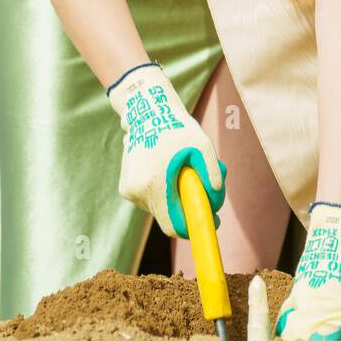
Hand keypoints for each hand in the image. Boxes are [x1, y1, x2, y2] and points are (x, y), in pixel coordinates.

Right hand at [107, 61, 226, 238]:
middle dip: (187, 212)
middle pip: (167, 219)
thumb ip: (212, 171)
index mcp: (154, 184)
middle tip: (204, 196)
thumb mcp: (202, 144)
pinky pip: (150, 201)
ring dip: (174, 201)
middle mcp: (137, 191)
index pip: (173, 225)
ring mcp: (129, 191)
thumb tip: (215, 195)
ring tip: (183, 176)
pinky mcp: (125, 188)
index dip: (193, 228)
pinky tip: (167, 172)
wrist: (146, 112)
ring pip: (159, 210)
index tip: (211, 221)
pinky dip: (162, 194)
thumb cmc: (177, 127)